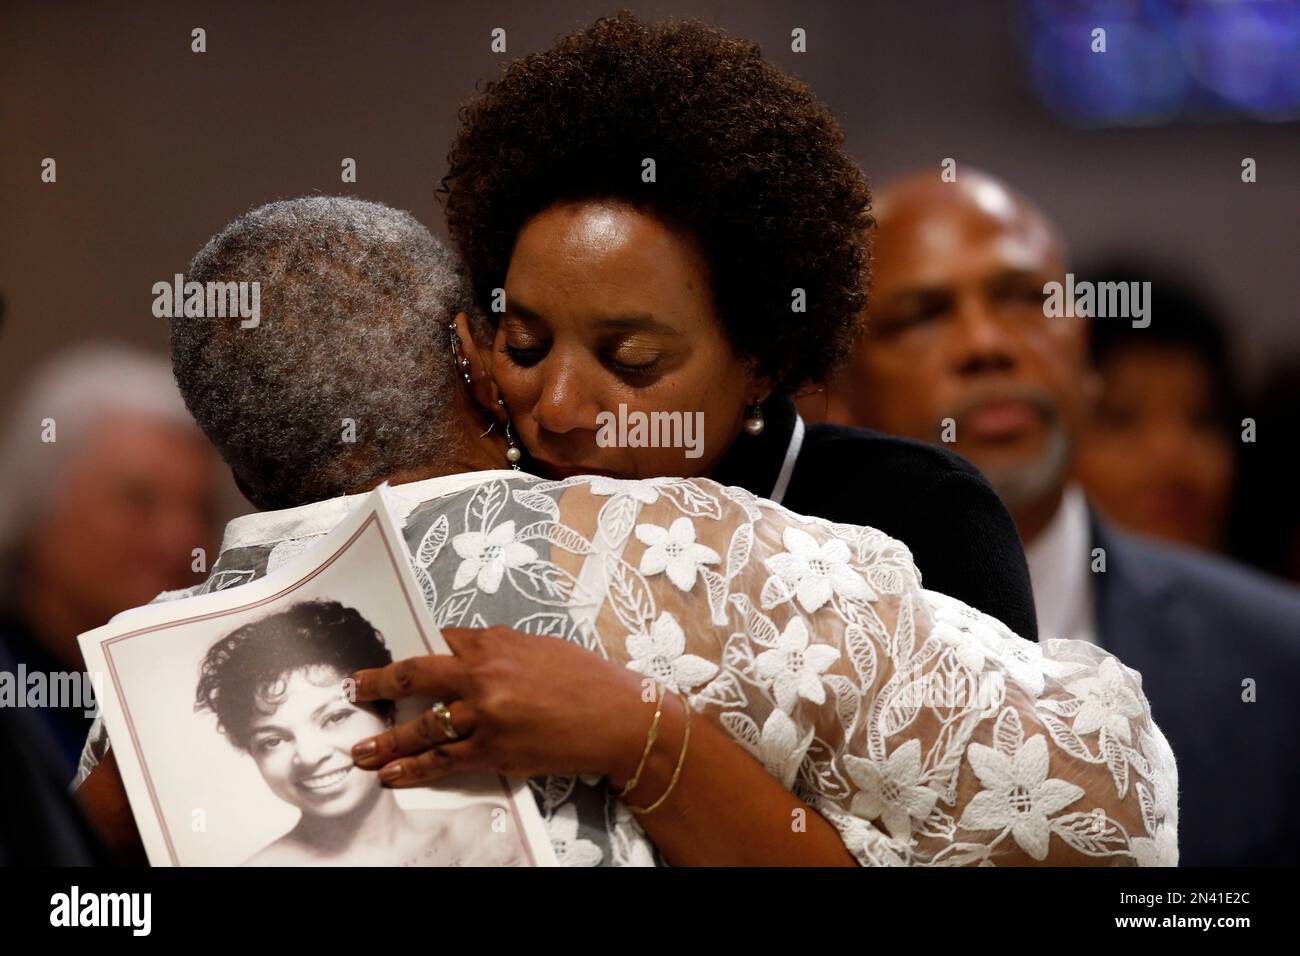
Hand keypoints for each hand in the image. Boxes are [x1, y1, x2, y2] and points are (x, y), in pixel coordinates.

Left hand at [349, 626, 651, 786]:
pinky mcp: (493, 751)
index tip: (399, 664)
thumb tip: (468, 652)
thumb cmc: (588, 679)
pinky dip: (414, 770)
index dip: (420, 652)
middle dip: (379, 684)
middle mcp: (483, 675)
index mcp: (495, 643)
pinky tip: (392, 775)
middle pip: (415, 676)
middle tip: (355, 690)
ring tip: (361, 750)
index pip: (442, 640)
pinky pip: (443, 761)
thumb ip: (501, 649)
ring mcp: (485, 715)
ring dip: (387, 740)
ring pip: (422, 727)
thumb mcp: (541, 648)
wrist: (619, 718)